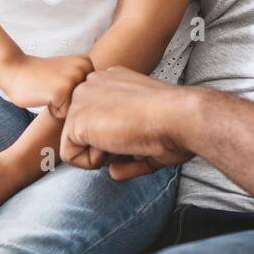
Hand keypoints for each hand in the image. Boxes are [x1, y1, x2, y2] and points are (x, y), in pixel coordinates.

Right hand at [0, 54, 94, 117]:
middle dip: (68, 102)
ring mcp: (73, 80)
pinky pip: (63, 115)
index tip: (57, 82)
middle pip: (85, 104)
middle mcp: (84, 69)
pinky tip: (43, 96)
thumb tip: (99, 105)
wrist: (13, 68)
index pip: (90, 95)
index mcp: (87, 62)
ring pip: (75, 111)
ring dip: (61, 107)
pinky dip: (52, 110)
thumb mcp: (67, 72)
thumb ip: (83, 82)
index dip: (72, 95)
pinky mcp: (61, 92)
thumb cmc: (38, 76)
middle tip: (51, 87)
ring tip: (47, 91)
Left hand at [60, 67, 197, 180]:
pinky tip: (115, 146)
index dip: (116, 135)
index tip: (138, 133)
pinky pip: (70, 155)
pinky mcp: (76, 118)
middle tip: (134, 139)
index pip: (97, 116)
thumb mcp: (147, 135)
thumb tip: (112, 172)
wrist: (182, 117)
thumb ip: (125, 153)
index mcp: (112, 80)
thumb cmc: (176, 125)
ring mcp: (82, 99)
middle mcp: (93, 83)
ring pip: (76, 142)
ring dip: (101, 153)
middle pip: (84, 129)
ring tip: (127, 140)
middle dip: (105, 145)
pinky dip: (92, 163)